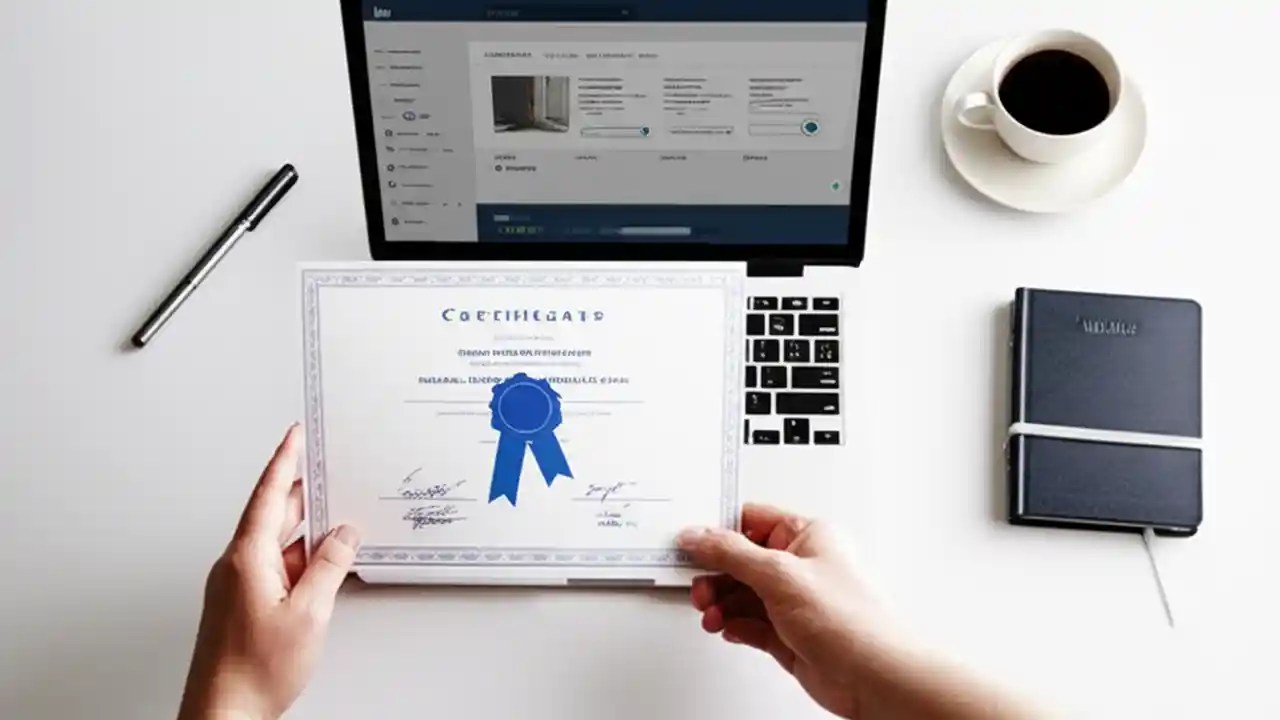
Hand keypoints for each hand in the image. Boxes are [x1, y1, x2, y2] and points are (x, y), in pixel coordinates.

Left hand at [179, 425, 360, 719]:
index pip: (268, 495)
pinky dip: (301, 561)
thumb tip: (344, 536)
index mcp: (247, 557)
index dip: (284, 461)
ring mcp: (238, 586)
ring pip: (278, 545)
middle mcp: (237, 566)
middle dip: (304, 495)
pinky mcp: (242, 604)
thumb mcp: (309, 613)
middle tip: (329, 471)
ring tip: (341, 528)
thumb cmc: (252, 672)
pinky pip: (275, 567)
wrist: (224, 715)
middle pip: (273, 516)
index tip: (294, 435)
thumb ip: (329, 567)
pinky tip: (324, 570)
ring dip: (308, 535)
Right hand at [679, 504, 1038, 719]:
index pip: (752, 520)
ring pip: (742, 594)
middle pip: (741, 560)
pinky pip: (749, 623)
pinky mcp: (788, 633)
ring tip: (712, 614)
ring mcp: (794, 601)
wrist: (874, 677)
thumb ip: (731, 553)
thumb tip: (698, 536)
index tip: (690, 542)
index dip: (719, 530)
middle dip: (716, 575)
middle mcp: (802, 565)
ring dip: (722, 603)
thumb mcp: (779, 574)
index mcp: (808, 535)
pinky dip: (734, 625)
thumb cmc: (851, 620)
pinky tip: (728, 628)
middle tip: (700, 587)